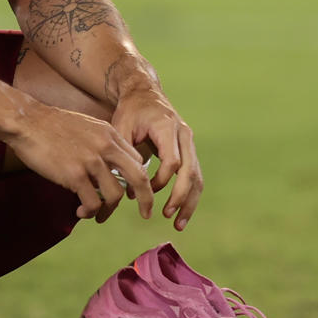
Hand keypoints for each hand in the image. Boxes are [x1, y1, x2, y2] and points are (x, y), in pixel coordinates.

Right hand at [6, 101, 153, 222]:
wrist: (28, 121)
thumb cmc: (52, 125)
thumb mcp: (86, 126)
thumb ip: (101, 143)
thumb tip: (107, 165)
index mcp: (110, 134)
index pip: (137, 160)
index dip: (140, 179)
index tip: (135, 192)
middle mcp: (106, 147)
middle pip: (139, 177)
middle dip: (146, 199)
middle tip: (145, 212)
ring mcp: (91, 162)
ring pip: (115, 195)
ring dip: (108, 210)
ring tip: (98, 215)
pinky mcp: (74, 175)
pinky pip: (92, 202)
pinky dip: (89, 212)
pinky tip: (81, 212)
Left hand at [110, 87, 202, 230]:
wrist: (144, 93)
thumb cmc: (130, 111)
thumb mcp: (121, 127)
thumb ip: (124, 157)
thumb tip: (128, 191)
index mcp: (168, 127)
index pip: (172, 161)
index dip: (159, 181)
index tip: (143, 191)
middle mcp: (184, 135)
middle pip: (190, 171)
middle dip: (180, 197)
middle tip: (167, 216)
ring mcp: (190, 143)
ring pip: (197, 177)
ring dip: (189, 202)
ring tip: (178, 224)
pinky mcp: (189, 151)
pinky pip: (194, 176)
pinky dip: (189, 196)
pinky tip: (181, 213)